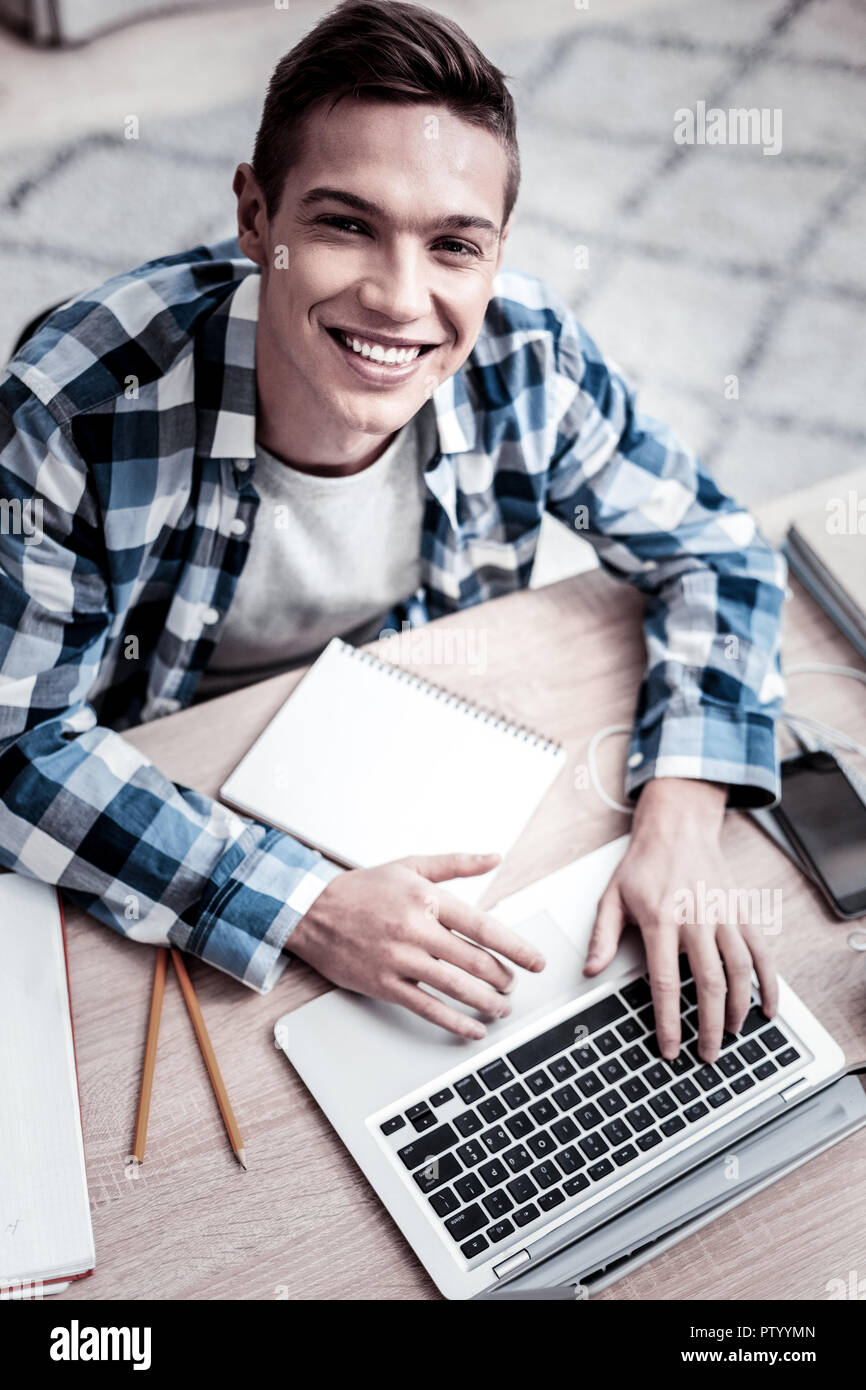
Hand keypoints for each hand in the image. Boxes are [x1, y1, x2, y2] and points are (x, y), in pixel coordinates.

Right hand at [289, 851, 545, 1038]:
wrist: (312, 911)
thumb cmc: (363, 888)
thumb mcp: (411, 865)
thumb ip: (457, 863)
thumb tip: (494, 857)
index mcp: (428, 899)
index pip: (483, 927)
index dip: (515, 947)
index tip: (535, 961)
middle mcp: (416, 930)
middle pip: (474, 961)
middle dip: (502, 978)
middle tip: (514, 985)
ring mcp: (399, 960)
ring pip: (455, 987)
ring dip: (486, 1002)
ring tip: (502, 1008)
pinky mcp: (383, 984)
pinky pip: (426, 1008)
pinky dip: (454, 1021)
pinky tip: (472, 1028)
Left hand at [584, 779, 777, 1062]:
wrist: (678, 828)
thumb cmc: (644, 864)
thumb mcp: (612, 897)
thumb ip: (602, 937)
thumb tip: (590, 971)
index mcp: (662, 919)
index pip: (666, 982)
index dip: (668, 1021)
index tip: (670, 1048)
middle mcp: (697, 919)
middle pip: (709, 983)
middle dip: (709, 1025)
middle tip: (707, 1054)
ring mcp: (725, 915)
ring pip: (740, 971)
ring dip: (738, 1008)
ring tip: (731, 1035)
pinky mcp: (743, 912)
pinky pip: (761, 952)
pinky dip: (768, 982)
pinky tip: (767, 1007)